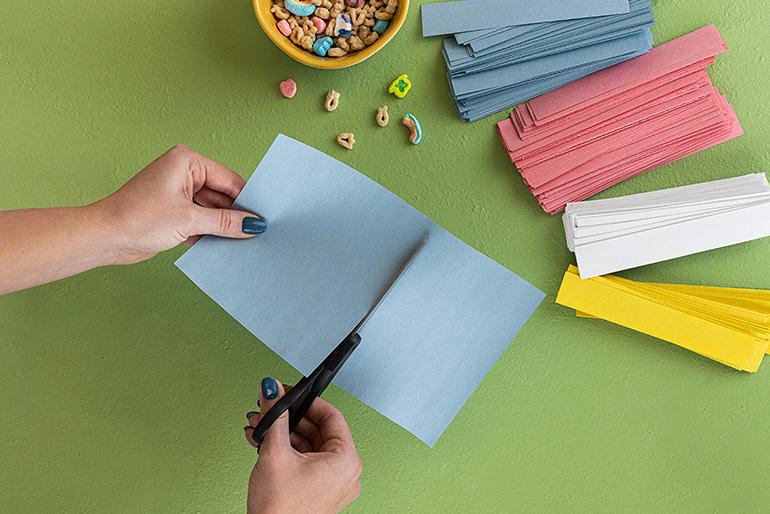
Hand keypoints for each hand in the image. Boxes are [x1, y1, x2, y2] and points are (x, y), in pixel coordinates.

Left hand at [93, 144, 264, 264]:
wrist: (105, 238)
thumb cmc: (137, 218)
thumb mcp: (190, 220)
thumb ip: (226, 222)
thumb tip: (253, 224)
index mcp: (187, 161)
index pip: (229, 180)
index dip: (247, 199)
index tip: (265, 217)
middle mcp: (183, 173)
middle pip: (222, 195)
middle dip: (236, 215)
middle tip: (258, 233)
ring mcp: (178, 194)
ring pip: (212, 210)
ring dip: (223, 227)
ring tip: (243, 242)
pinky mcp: (174, 212)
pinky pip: (201, 221)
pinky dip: (211, 233)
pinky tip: (225, 246)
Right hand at [244, 378, 361, 513]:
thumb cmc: (281, 510)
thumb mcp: (276, 452)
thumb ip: (275, 416)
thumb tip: (273, 391)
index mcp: (346, 461)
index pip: (332, 416)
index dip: (309, 402)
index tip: (292, 393)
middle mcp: (345, 473)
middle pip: (318, 430)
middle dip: (290, 419)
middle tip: (272, 408)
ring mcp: (332, 484)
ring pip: (309, 446)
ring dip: (284, 434)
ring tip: (262, 426)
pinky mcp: (319, 492)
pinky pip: (306, 462)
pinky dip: (287, 451)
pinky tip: (264, 443)